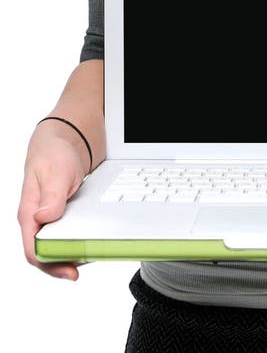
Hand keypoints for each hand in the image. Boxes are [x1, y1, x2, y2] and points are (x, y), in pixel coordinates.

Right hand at [17, 122, 87, 279]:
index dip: (50, 264)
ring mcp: (48, 219)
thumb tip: (43, 217)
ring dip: (70, 255)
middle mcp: (36, 220)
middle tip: (84, 267)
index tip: (70, 271)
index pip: (33, 249)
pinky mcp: (60, 216)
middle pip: (44, 254)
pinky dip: (76, 242)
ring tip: (90, 256)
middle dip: (63, 265)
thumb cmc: (53, 153)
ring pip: (55, 247)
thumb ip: (51, 196)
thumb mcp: (55, 171)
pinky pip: (65, 235)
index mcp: (29, 212)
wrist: (62, 141)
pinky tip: (89, 242)